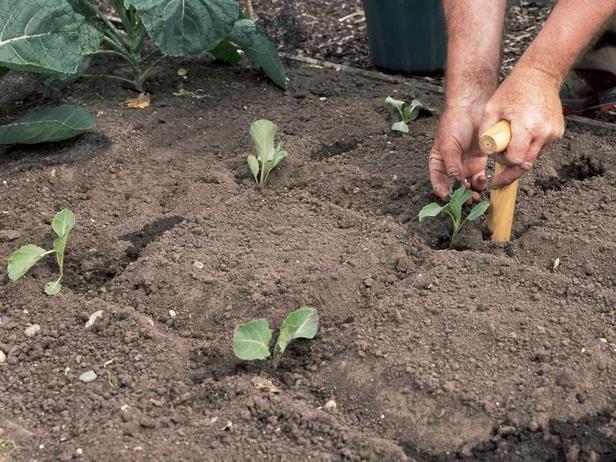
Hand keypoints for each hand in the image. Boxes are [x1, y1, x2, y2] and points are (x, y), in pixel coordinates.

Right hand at [429, 104, 489, 200]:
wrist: (473, 108)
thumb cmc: (455, 123)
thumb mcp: (448, 144)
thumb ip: (451, 164)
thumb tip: (455, 182)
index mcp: (438, 163)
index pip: (438, 183)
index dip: (444, 193)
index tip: (451, 198)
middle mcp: (450, 168)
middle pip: (453, 189)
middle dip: (460, 197)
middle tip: (467, 200)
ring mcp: (464, 166)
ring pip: (467, 187)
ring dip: (471, 192)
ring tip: (476, 194)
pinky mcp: (478, 163)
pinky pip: (479, 179)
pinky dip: (481, 183)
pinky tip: (483, 180)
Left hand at [480, 65, 564, 187]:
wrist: (540, 75)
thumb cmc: (513, 90)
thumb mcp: (491, 109)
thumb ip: (485, 132)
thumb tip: (487, 151)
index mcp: (527, 127)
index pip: (515, 160)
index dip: (503, 162)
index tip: (496, 161)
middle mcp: (544, 132)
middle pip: (526, 163)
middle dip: (511, 166)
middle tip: (499, 172)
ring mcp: (553, 133)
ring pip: (533, 158)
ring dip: (520, 156)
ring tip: (510, 143)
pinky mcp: (557, 132)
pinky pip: (540, 148)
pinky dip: (529, 148)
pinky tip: (521, 137)